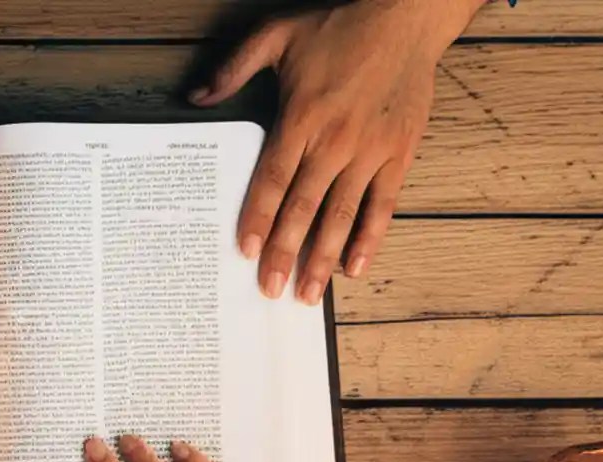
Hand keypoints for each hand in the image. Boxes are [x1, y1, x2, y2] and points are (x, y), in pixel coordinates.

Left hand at [191, 0, 483, 303]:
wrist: (405, 17)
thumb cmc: (338, 27)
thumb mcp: (277, 35)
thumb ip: (234, 68)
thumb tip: (196, 96)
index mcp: (302, 117)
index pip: (273, 179)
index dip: (259, 218)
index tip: (246, 252)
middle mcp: (335, 141)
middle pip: (304, 208)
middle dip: (286, 253)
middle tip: (271, 289)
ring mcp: (370, 152)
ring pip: (342, 215)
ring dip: (324, 258)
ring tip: (308, 293)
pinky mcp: (399, 155)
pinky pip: (383, 205)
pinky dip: (370, 238)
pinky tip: (355, 268)